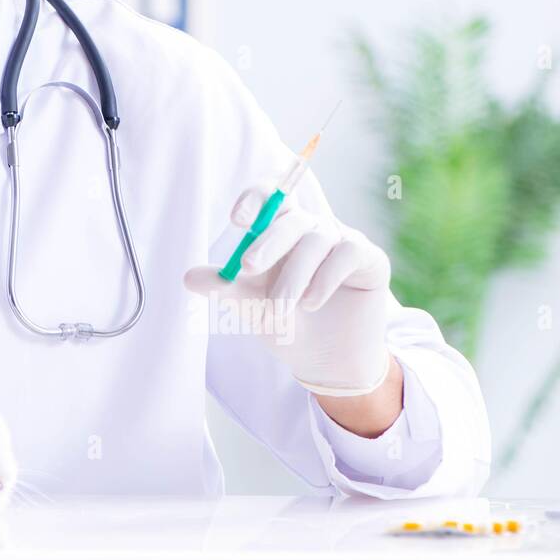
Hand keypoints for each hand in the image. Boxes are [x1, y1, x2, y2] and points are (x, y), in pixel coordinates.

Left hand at [184, 180, 391, 395]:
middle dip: (267, 242)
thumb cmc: (287, 324)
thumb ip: (225, 288)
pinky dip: (324, 279)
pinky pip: (346, 253)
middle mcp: (313, 229)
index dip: (255, 198)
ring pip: (315, 242)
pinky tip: (311, 304)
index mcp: (281, 231)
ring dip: (293, 278)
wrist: (327, 362)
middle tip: (247, 267)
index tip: (237, 219)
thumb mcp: (250, 306)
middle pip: (291, 218)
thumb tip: (189, 278)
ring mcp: (342, 241)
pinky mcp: (369, 258)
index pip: (271, 197)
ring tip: (280, 309)